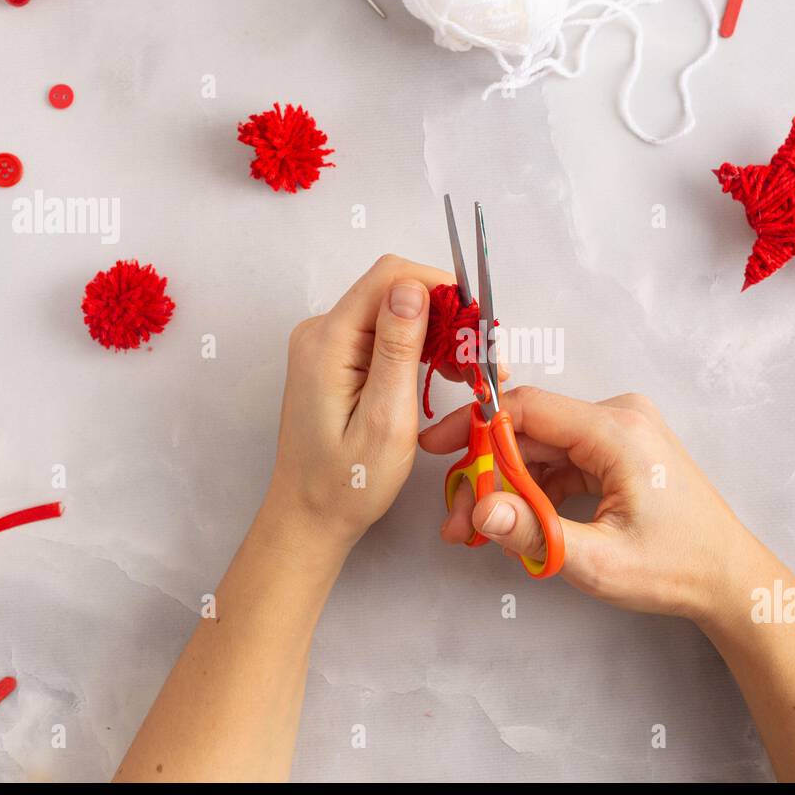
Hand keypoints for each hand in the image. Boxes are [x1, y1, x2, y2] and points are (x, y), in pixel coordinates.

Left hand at [260, 255, 452, 559]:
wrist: (310, 516)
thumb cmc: (347, 482)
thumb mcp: (385, 418)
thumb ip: (398, 348)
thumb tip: (413, 286)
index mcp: (328, 341)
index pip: (390, 277)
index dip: (442, 290)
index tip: (478, 327)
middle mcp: (322, 332)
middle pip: (396, 292)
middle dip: (447, 317)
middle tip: (484, 361)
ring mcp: (328, 344)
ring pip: (397, 312)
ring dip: (439, 335)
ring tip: (471, 375)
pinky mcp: (337, 359)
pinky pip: (387, 334)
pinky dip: (422, 349)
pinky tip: (445, 375)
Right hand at [418, 386, 756, 620]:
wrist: (728, 578)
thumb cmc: (676, 568)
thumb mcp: (598, 561)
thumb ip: (533, 532)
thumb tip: (479, 510)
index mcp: (618, 431)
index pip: (527, 408)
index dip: (474, 426)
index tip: (436, 449)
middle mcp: (619, 418)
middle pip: (529, 430)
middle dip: (486, 472)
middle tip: (457, 520)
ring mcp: (620, 431)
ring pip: (541, 446)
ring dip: (506, 484)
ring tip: (477, 530)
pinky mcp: (619, 449)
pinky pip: (561, 457)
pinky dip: (533, 487)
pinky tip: (514, 521)